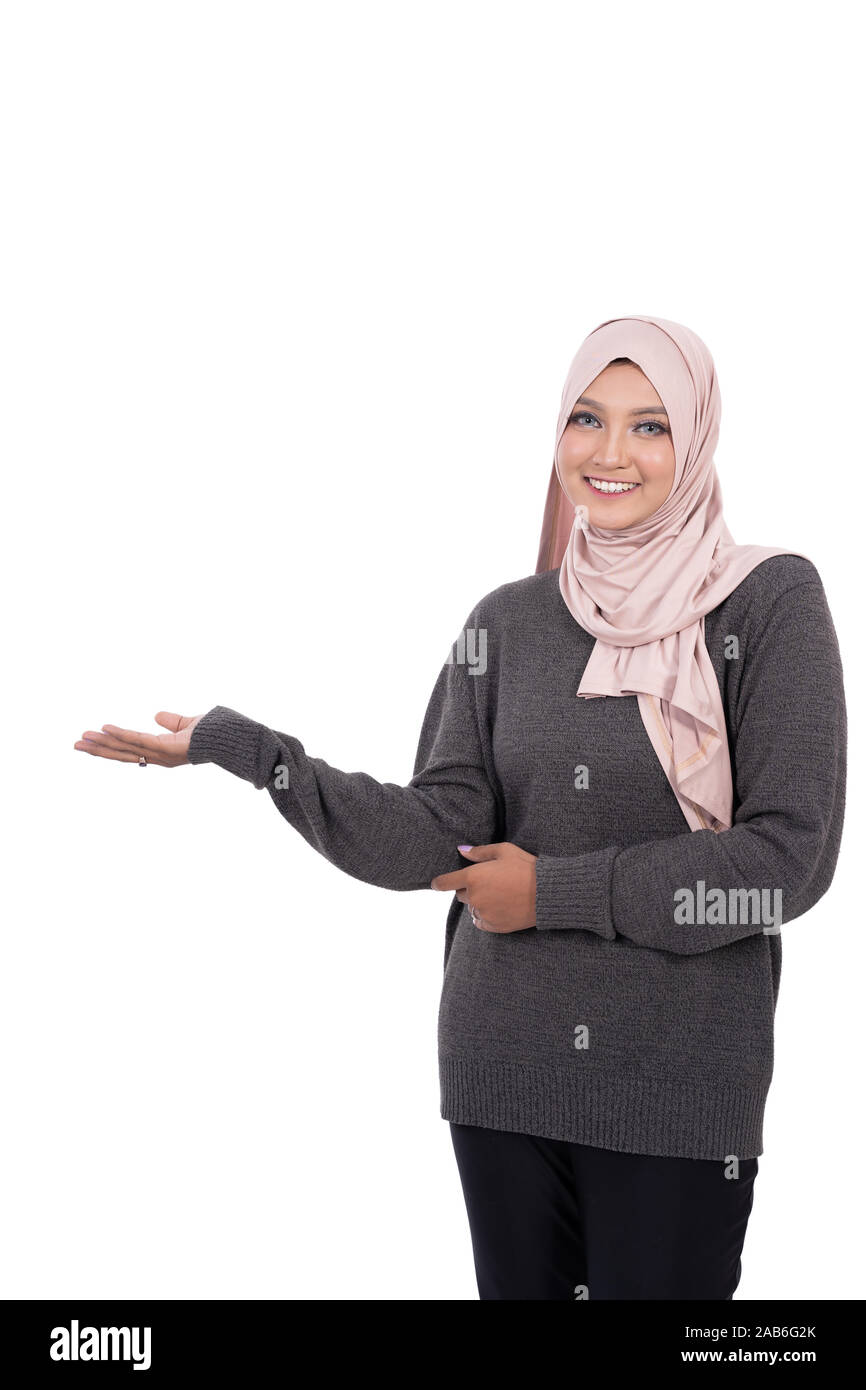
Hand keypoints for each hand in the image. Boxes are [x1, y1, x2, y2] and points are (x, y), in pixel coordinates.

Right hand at [74, 711, 203, 766]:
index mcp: (161, 753)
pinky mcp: (167, 748)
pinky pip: (139, 740)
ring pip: (126, 749)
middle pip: (123, 754)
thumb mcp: (187, 724)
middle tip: (75, 744)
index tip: (91, 741)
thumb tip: (156, 715)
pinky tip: (105, 729)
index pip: (130, 751)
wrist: (231, 737)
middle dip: (98, 750)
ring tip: (82, 739)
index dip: (110, 747)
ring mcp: (162, 754)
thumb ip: (172, 722)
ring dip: (102, 744)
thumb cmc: (214, 734)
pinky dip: (121, 734)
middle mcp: (159, 757)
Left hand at [431, 842, 536, 932]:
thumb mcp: (504, 851)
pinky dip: (485, 916)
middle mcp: (474, 897)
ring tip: (499, 896)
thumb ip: (479, 852)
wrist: (547, 893)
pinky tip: (498, 908)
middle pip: (461, 895)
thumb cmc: (526, 867)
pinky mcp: (493, 926)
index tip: (437, 884)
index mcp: (473, 877)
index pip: (444, 883)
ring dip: (479, 903)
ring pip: (472, 908)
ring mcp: (483, 913)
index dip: (439, 883)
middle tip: (488, 883)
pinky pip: (480, 922)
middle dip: (470, 889)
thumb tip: (461, 850)